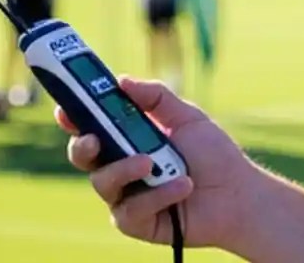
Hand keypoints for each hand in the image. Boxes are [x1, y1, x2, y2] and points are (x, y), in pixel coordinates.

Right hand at [56, 77, 257, 250]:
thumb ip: (156, 97)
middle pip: (83, 155)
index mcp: (126, 137)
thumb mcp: (186, 117)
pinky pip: (130, 211)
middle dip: (82, 145)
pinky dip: (157, 196)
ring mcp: (125, 195)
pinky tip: (182, 186)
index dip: (72, 117)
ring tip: (150, 163)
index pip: (90, 125)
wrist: (238, 194)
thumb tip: (121, 81)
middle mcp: (120, 165)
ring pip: (102, 182)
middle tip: (94, 139)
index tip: (65, 109)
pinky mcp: (136, 222)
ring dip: (124, 169)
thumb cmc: (213, 155)